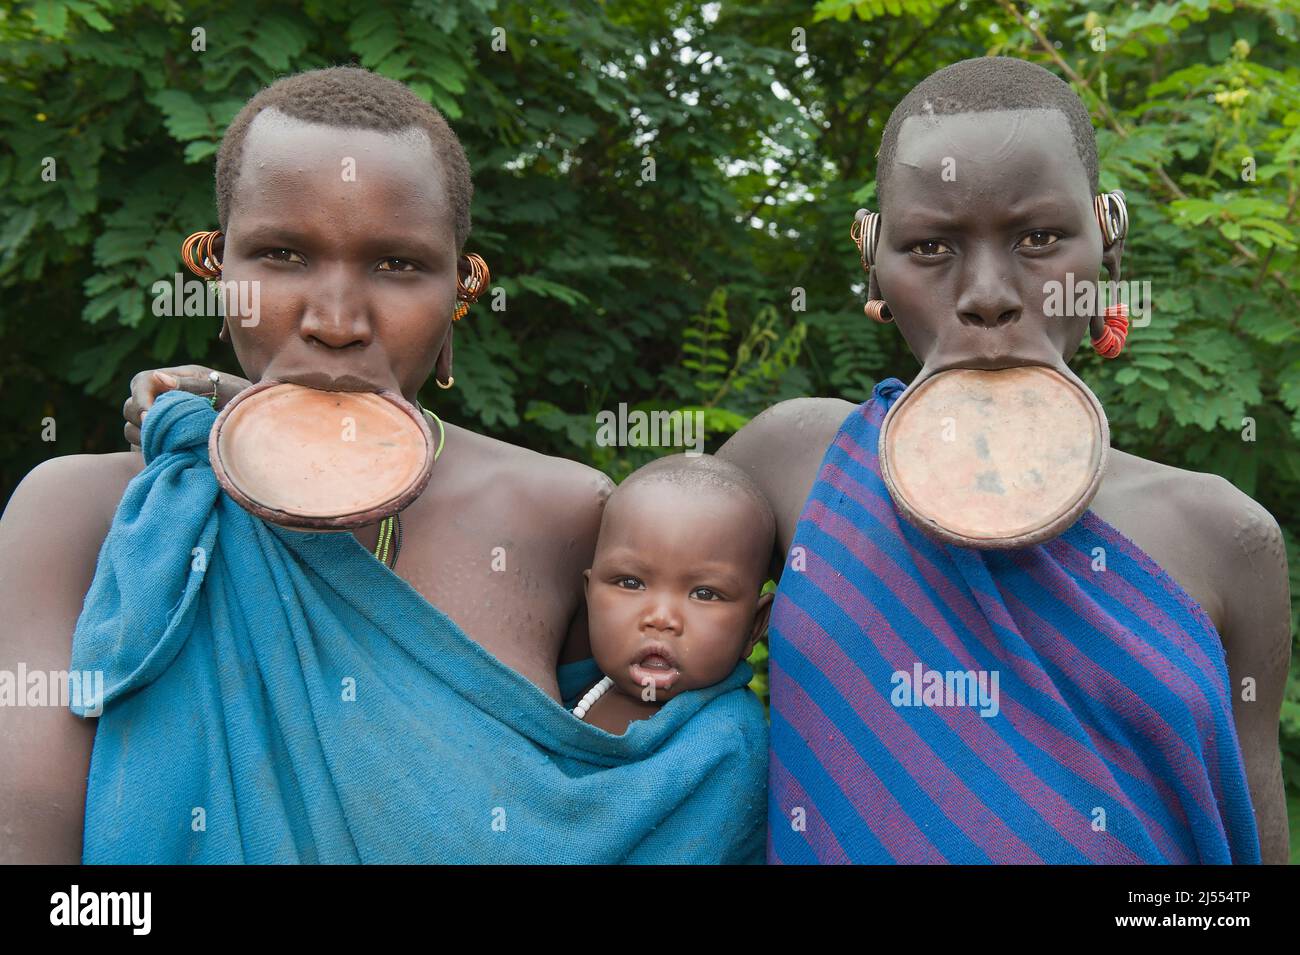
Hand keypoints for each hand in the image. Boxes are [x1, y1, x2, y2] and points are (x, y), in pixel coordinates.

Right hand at [124, 365, 250, 449]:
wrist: (264, 431)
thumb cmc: (250, 405)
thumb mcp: (227, 390)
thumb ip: (193, 385)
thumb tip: (158, 378)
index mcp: (179, 379)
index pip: (142, 382)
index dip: (141, 398)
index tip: (150, 417)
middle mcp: (167, 398)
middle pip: (130, 406)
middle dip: (140, 420)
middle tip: (161, 436)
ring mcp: (164, 422)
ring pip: (131, 429)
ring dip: (144, 438)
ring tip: (169, 447)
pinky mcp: (165, 443)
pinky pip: (142, 448)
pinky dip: (150, 452)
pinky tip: (170, 456)